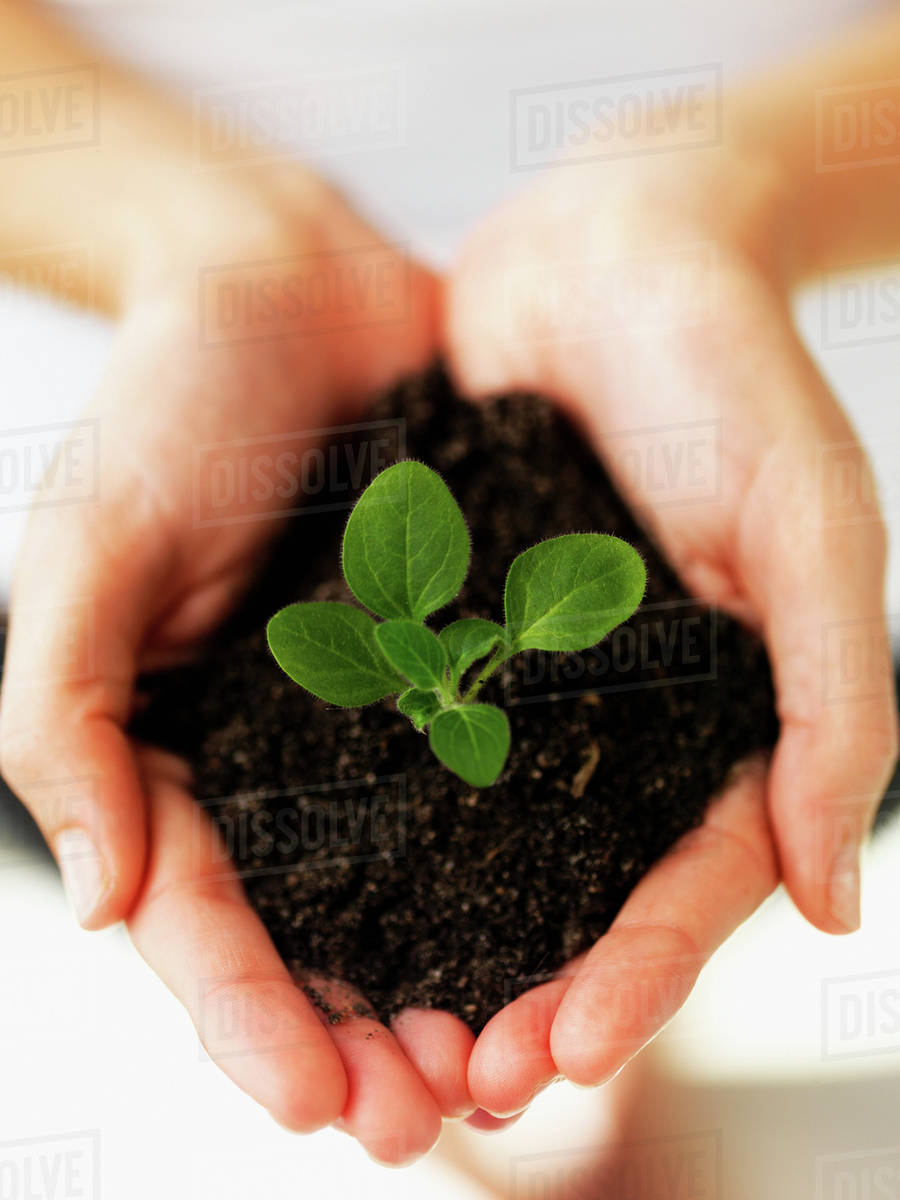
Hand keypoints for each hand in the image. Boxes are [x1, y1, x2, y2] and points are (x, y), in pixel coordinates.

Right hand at [0, 173, 475, 1162]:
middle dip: (361, 1035)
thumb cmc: (168, 403)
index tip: (314, 1102)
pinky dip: (524, 861)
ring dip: (452, 982)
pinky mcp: (456, 658)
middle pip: (314, 931)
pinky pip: (493, 775)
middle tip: (427, 1121)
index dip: (246, 1017)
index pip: (199, 913)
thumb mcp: (88, 547)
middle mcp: (278, 753)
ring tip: (505, 1066)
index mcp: (173, 746)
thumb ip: (63, 712)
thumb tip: (99, 895)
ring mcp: (373, 713)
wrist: (288, 286)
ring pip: (413, 883)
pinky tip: (569, 925)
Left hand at [443, 139, 898, 1112]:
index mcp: (723, 716)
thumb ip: (835, 704)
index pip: (691, 878)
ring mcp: (529, 674)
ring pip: (487, 836)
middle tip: (469, 1084)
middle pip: (579, 887)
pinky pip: (412, 729)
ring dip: (447, 936)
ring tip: (393, 1027)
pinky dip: (377, 811)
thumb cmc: (734, 376)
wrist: (614, 248)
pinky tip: (326, 880)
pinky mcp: (448, 615)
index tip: (570, 1051)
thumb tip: (834, 896)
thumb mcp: (810, 532)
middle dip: (533, 990)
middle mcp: (620, 716)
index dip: (641, 973)